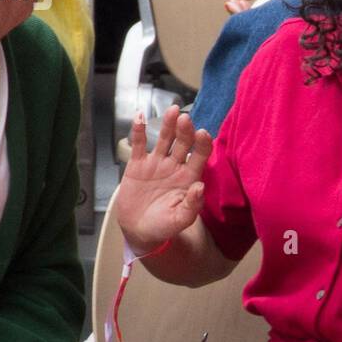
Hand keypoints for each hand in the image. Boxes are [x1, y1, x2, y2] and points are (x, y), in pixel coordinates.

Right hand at [116, 104, 213, 254]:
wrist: (139, 230)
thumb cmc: (164, 226)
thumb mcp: (181, 220)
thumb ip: (192, 205)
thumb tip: (200, 187)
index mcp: (190, 177)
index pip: (200, 155)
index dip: (202, 144)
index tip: (203, 134)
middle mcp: (176, 165)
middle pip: (183, 143)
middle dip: (185, 130)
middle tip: (185, 119)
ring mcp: (157, 163)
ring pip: (164, 139)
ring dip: (168, 124)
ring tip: (173, 110)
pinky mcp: (138, 164)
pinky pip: (139, 144)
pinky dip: (139, 130)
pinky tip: (140, 116)